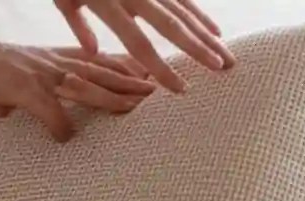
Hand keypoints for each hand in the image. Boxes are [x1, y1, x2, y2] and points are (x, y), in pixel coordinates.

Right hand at [0, 33, 157, 141]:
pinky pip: (48, 109)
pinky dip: (59, 125)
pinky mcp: (20, 85)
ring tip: (138, 107)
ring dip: (113, 97)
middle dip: (132, 82)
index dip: (125, 68)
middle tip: (162, 90)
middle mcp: (52, 62)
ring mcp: (38, 72)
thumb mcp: (11, 82)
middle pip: (101, 71)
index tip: (152, 75)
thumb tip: (25, 117)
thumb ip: (26, 98)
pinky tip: (66, 139)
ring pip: (85, 85)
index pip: (97, 61)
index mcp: (52, 58)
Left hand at [54, 0, 234, 93]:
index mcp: (107, 2)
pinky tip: (216, 31)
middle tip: (221, 70)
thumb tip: (94, 53)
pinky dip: (201, 14)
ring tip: (226, 57)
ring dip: (207, 34)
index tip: (180, 88)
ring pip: (183, 11)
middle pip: (171, 26)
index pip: (138, 42)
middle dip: (197, 49)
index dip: (160, 67)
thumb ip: (78, 25)